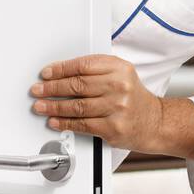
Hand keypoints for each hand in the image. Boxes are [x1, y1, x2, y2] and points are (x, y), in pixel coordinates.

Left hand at [31, 54, 168, 153]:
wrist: (155, 122)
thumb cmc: (134, 98)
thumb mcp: (121, 75)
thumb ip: (96, 71)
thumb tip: (61, 75)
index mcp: (119, 68)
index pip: (83, 65)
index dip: (60, 69)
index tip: (47, 74)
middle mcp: (119, 86)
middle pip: (77, 85)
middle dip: (52, 88)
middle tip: (38, 90)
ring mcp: (117, 108)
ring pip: (77, 106)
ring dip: (54, 107)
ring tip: (41, 106)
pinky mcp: (113, 128)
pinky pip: (82, 124)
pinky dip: (65, 123)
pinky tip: (55, 121)